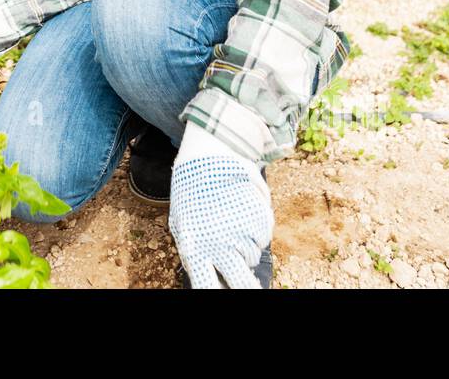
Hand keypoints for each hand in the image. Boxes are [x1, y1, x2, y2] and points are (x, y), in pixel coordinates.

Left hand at [168, 123, 272, 288]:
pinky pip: (264, 235)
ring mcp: (242, 232)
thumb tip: (212, 277)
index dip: (217, 292)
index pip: (207, 287)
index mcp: (195, 250)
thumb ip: (197, 252)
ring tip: (231, 221)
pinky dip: (257, 227)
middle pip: (241, 283)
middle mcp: (220, 245)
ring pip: (253, 255)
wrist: (207, 155)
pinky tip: (243, 209)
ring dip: (247, 246)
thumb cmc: (192, 192)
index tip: (223, 290)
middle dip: (247, 286)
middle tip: (250, 284)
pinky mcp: (259, 218)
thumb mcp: (184, 223)